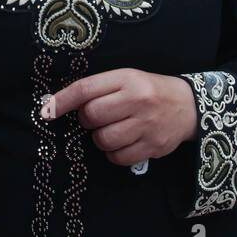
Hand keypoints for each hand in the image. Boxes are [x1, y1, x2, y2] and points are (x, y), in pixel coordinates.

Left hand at [42, 69, 197, 166]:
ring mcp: (147, 125)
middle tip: (97, 117)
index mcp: (128, 79)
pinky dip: (114, 153)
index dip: (62, 101)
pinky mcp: (154, 147)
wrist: (189, 106)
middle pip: (92, 116)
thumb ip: (98, 88)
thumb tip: (58, 104)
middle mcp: (138, 100)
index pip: (86, 89)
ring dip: (101, 138)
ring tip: (113, 129)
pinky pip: (118, 158)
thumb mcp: (126, 79)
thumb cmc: (149, 90)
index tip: (47, 111)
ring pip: (103, 140)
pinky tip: (124, 142)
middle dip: (87, 120)